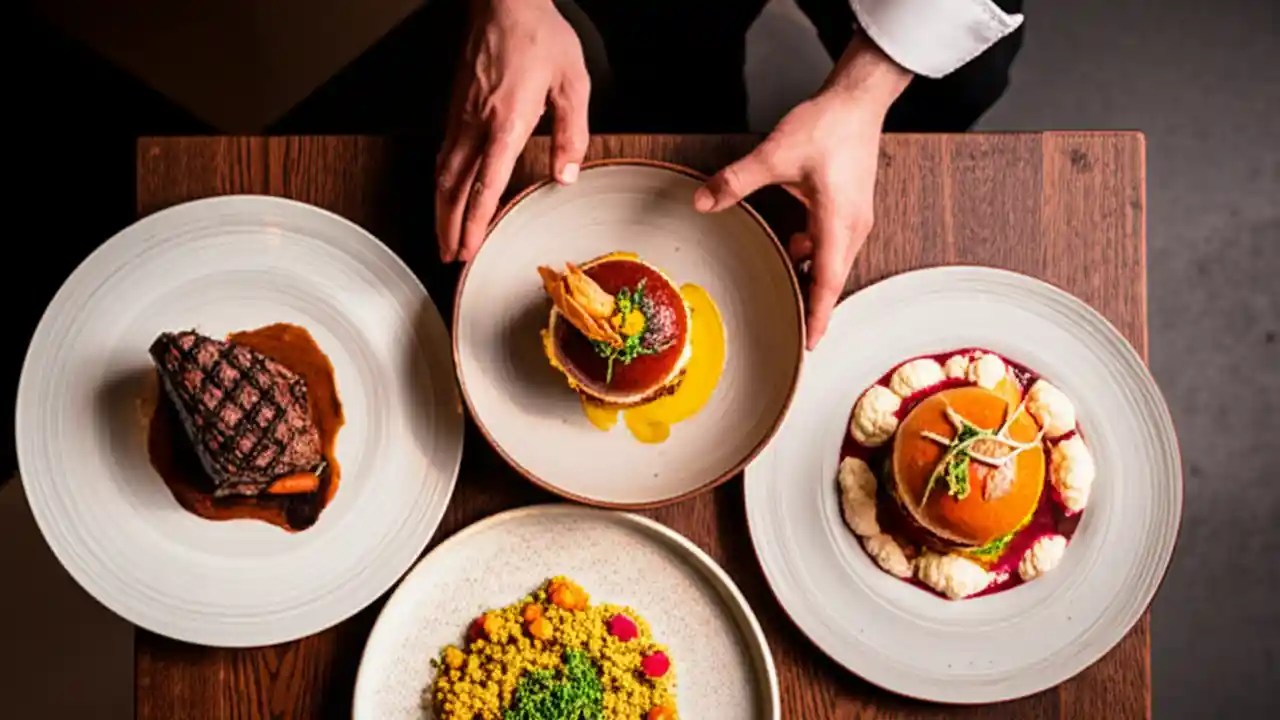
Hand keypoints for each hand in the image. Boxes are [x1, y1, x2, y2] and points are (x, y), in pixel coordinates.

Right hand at [437, 0, 589, 262]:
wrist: (504, 2)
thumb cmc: (539, 36)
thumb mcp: (573, 83)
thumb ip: (572, 135)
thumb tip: (565, 176)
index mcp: (506, 123)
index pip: (485, 185)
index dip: (474, 222)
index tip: (470, 248)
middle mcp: (477, 124)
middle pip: (453, 188)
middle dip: (449, 227)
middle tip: (450, 256)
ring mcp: (461, 115)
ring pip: (442, 172)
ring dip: (441, 208)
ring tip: (444, 235)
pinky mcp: (455, 106)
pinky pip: (443, 152)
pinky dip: (441, 182)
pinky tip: (446, 192)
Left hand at [694, 39, 910, 348]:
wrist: (858, 100)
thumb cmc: (828, 126)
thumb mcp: (775, 155)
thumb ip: (736, 181)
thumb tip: (703, 203)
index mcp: (839, 223)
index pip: (828, 282)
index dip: (818, 315)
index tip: (810, 344)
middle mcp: (852, 227)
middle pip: (831, 278)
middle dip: (812, 305)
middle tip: (790, 331)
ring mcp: (853, 219)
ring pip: (831, 261)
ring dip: (810, 277)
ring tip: (786, 294)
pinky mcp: (848, 208)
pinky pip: (830, 242)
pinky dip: (811, 252)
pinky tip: (790, 246)